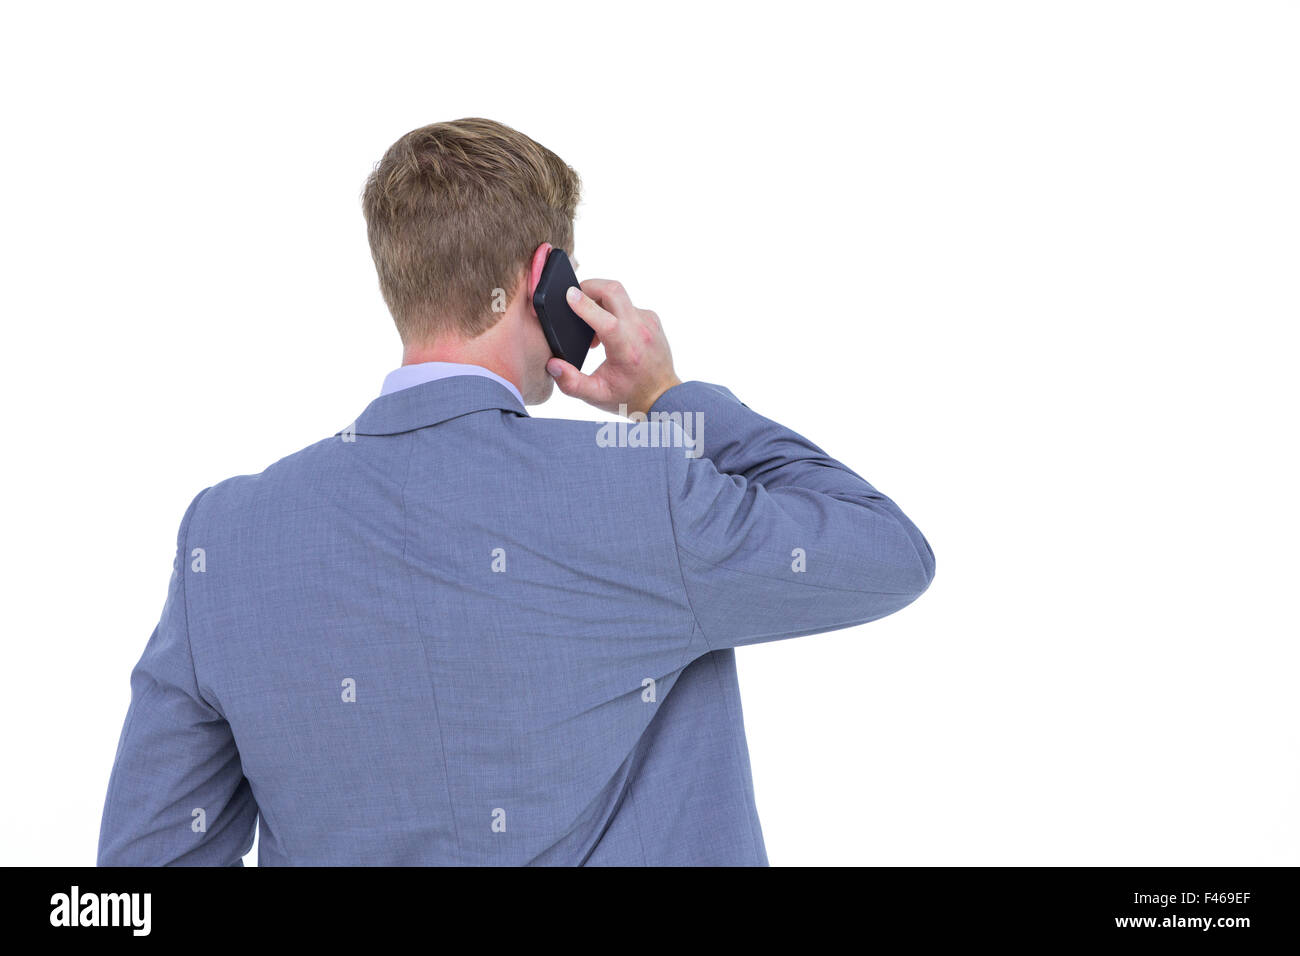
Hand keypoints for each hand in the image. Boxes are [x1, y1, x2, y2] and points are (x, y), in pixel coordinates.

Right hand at [545, 278, 680, 415]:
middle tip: (574, 299)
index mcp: (626, 350)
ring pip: (619, 294)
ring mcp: (648, 320)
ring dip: (599, 301)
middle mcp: (640, 330)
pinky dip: (611, 309)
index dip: (585, 304)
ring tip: (591, 329)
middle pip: (613, 290)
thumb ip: (571, 383)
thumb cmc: (629, 396)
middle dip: (590, 287)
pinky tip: (607, 330)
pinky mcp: (650, 317)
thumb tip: (553, 364)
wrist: (662, 396)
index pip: (605, 319)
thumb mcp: (596, 396)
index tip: (569, 295)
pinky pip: (626, 303)